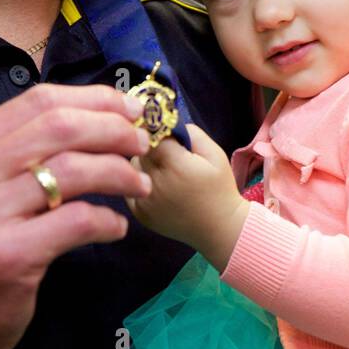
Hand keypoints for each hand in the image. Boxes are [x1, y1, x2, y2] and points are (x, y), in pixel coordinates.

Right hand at [0, 83, 152, 348]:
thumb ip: (26, 149)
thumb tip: (101, 115)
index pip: (40, 99)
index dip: (95, 99)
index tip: (129, 109)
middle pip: (60, 127)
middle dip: (114, 130)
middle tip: (142, 143)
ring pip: (73, 170)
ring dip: (119, 172)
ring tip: (140, 184)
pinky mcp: (7, 255)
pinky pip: (76, 221)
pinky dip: (107, 220)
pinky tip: (116, 227)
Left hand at [127, 122, 248, 270]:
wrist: (219, 228)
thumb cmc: (219, 188)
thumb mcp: (214, 154)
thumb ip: (191, 132)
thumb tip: (167, 120)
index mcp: (176, 166)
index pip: (153, 135)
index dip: (157, 129)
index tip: (162, 126)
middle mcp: (157, 183)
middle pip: (140, 150)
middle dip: (150, 144)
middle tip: (166, 148)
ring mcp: (146, 200)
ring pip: (133, 166)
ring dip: (144, 162)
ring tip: (164, 169)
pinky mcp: (140, 213)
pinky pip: (129, 185)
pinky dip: (140, 180)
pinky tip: (158, 184)